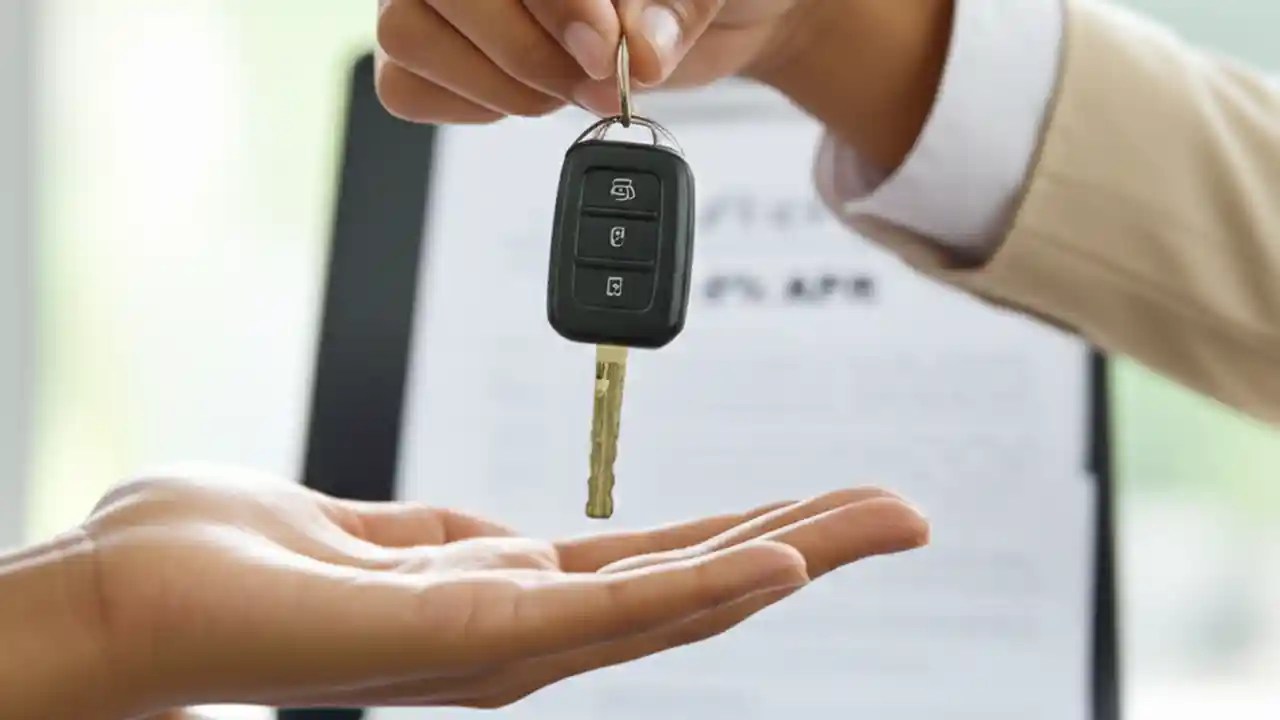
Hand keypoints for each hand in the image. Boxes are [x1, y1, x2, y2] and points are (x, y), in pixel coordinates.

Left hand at [64, 468, 925, 716]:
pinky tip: (780, 563)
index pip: (654, 563)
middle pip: (692, 580)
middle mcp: (525, 632)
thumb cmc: (235, 562)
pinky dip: (703, 589)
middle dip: (805, 541)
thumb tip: (517, 537)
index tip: (826, 504)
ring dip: (789, 554)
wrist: (140, 594)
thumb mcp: (375, 537)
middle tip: (905, 510)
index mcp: (505, 598)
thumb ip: (456, 544)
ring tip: (880, 520)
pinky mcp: (476, 633)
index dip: (746, 536)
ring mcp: (509, 639)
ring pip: (678, 595)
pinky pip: (612, 610)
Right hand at [374, 0, 952, 168]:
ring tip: (574, 88)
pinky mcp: (441, 47)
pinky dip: (472, 105)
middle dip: (527, 49)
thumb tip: (638, 46)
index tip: (602, 44)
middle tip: (601, 77)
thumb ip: (676, 4)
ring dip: (501, 83)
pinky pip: (406, 84)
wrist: (722, 8)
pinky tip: (535, 94)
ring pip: (407, 35)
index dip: (548, 2)